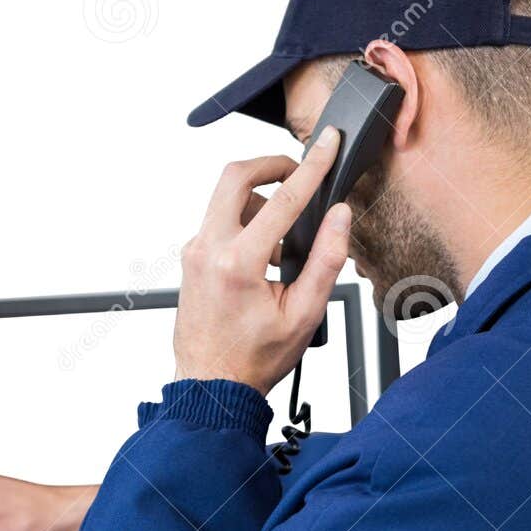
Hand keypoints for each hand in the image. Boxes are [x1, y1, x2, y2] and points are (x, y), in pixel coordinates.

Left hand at [173, 125, 350, 395]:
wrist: (211, 386)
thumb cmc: (253, 359)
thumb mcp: (304, 314)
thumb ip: (326, 260)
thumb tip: (338, 217)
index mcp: (238, 262)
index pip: (282, 199)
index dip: (312, 166)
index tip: (327, 144)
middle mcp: (208, 249)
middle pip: (235, 176)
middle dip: (272, 165)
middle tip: (300, 171)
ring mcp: (194, 252)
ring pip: (225, 199)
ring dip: (260, 201)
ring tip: (287, 241)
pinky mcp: (191, 258)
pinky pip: (220, 222)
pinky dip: (247, 224)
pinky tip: (267, 258)